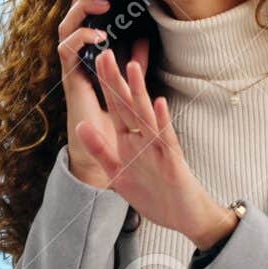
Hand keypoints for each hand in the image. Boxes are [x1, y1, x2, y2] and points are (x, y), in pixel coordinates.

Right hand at [56, 0, 130, 188]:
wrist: (106, 155)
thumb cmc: (114, 121)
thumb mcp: (129, 84)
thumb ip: (134, 62)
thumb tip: (142, 40)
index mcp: (88, 57)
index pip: (85, 19)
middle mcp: (75, 60)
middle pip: (70, 19)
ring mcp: (70, 69)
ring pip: (64, 32)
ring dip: (80, 16)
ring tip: (99, 7)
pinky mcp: (70, 82)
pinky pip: (67, 53)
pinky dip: (81, 40)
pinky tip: (98, 36)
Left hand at [75, 46, 234, 247]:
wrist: (185, 216)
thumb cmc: (155, 194)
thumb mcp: (118, 172)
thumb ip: (101, 149)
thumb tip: (82, 124)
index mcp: (129, 140)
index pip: (115, 107)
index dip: (104, 85)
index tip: (94, 60)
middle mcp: (144, 138)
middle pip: (128, 105)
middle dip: (115, 80)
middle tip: (104, 52)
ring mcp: (158, 147)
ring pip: (146, 115)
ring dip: (139, 92)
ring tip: (131, 66)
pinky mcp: (172, 160)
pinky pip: (165, 138)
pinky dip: (161, 122)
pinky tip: (159, 104)